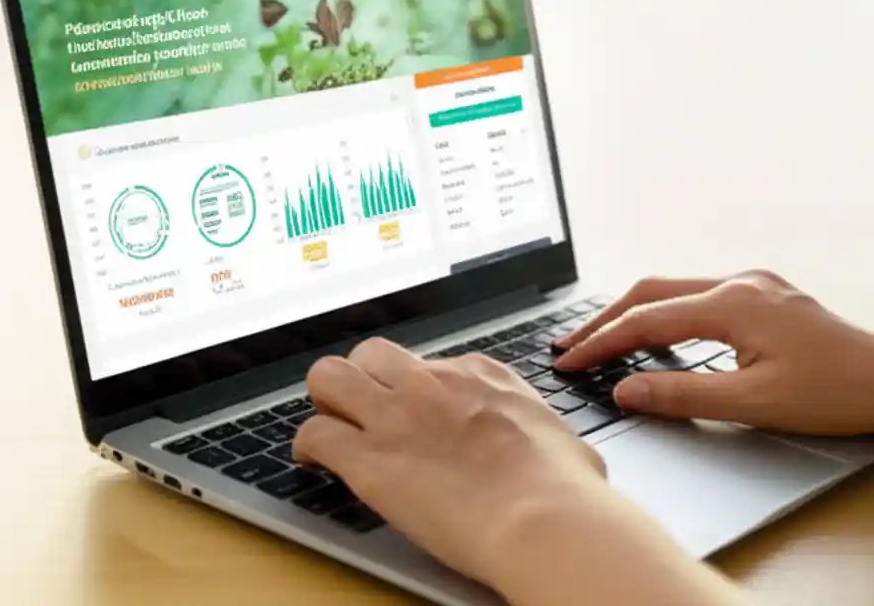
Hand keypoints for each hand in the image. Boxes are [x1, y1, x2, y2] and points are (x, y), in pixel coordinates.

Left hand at [292, 338, 745, 605]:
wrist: (544, 519)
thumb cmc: (566, 491)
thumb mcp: (563, 440)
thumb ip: (538, 434)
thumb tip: (555, 452)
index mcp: (479, 375)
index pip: (430, 364)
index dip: (416, 390)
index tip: (416, 411)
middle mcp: (430, 384)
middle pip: (371, 355)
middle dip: (362, 379)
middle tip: (362, 410)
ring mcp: (394, 416)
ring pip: (329, 377)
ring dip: (325, 400)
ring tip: (329, 424)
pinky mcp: (367, 457)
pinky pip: (314, 434)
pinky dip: (307, 447)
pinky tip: (312, 461)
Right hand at [556, 270, 873, 435]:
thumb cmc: (836, 393)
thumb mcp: (753, 403)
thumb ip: (681, 394)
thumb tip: (625, 389)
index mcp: (733, 305)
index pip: (645, 321)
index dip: (601, 343)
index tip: (568, 362)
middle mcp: (740, 284)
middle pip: (651, 292)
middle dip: (605, 319)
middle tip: (569, 344)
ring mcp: (754, 285)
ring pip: (673, 289)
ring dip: (632, 313)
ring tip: (599, 337)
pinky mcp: (765, 296)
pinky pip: (697, 295)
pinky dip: (664, 313)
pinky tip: (654, 333)